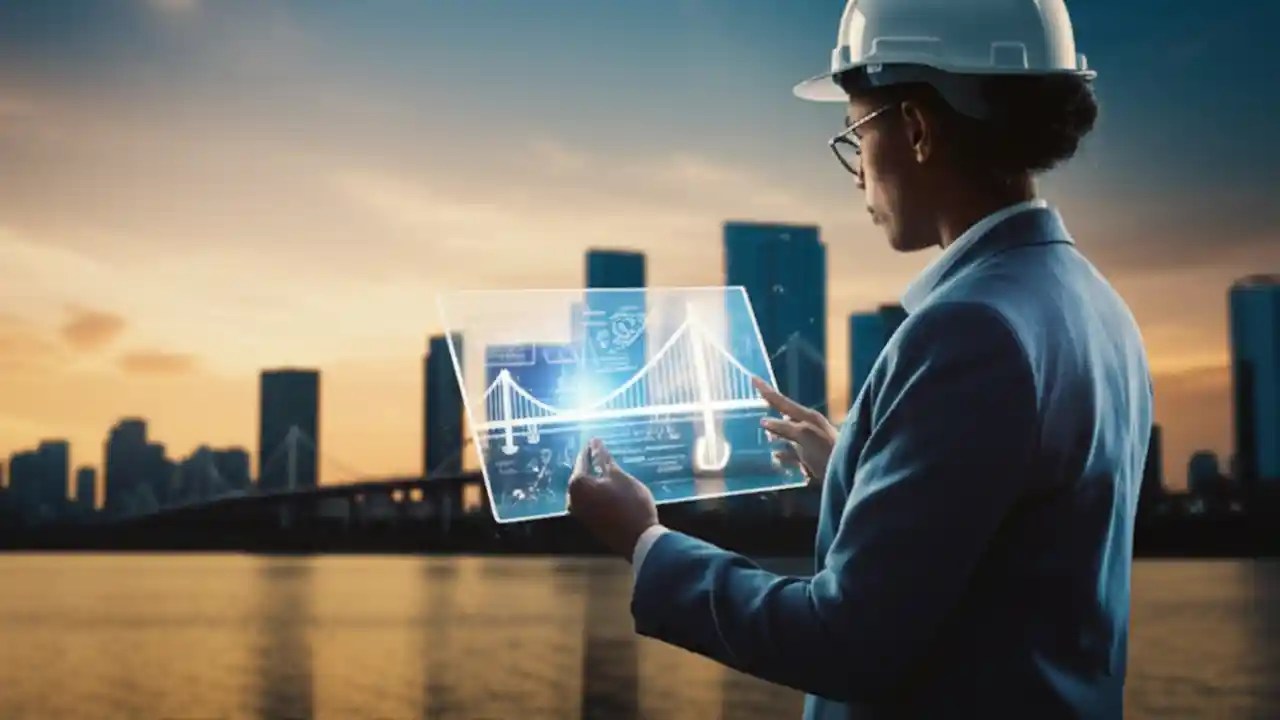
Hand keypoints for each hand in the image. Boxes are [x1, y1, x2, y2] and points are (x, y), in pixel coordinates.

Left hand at [567, 438, 658, 557]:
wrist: (639, 539)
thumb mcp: (619, 476)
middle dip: (591, 463)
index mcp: (577, 484)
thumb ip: (604, 459)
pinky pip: (589, 499)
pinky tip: (608, 486)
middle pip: (581, 474)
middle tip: (603, 452)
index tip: (596, 440)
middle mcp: (572, 498)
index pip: (582, 459)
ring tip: (608, 467)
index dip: (592, 449)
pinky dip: (597, 491)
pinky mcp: (588, 521)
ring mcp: (578, 511)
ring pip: (585, 488)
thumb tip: (594, 442)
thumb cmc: (630, 503)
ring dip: (595, 478)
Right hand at [752, 377, 837, 484]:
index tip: (753, 378)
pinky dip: (783, 454)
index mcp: (806, 417)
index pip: (781, 401)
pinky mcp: (810, 458)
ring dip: (775, 434)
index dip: (766, 391)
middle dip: (771, 410)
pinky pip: (792, 453)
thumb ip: (785, 428)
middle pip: (783, 415)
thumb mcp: (804, 435)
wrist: (848, 472)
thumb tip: (765, 421)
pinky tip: (776, 457)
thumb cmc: (827, 451)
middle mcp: (807, 426)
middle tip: (756, 401)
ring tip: (763, 435)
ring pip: (786, 435)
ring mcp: (809, 442)